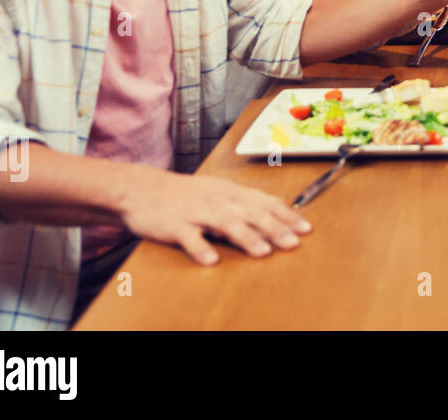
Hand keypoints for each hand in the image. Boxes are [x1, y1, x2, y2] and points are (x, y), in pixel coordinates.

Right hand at [118, 168, 311, 264]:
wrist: (142, 188)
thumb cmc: (184, 193)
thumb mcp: (218, 191)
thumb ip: (245, 201)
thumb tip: (276, 210)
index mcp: (230, 193)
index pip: (265, 202)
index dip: (286, 215)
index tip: (305, 228)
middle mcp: (218, 200)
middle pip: (251, 213)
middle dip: (274, 228)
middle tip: (294, 243)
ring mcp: (196, 212)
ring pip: (225, 224)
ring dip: (246, 238)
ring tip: (263, 252)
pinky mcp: (174, 225)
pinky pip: (189, 237)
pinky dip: (200, 248)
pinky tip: (212, 260)